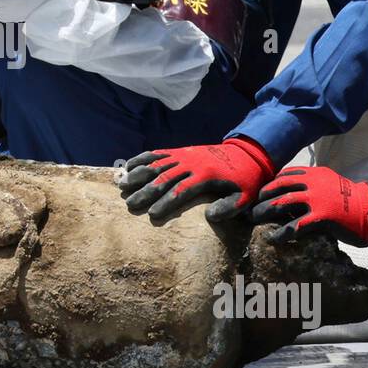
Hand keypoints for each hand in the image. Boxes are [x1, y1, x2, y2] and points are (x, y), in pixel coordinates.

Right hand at [120, 137, 274, 222]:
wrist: (245, 154)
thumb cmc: (244, 181)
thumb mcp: (244, 196)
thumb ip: (229, 208)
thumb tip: (209, 217)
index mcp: (206, 176)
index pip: (181, 190)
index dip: (166, 202)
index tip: (152, 214)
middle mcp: (191, 163)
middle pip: (164, 178)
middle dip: (145, 191)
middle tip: (130, 204)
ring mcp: (183, 155)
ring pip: (156, 164)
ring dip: (138, 175)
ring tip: (122, 186)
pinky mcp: (179, 151)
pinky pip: (157, 153)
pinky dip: (142, 159)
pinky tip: (128, 167)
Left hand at [252, 166, 367, 246]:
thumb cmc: (351, 200)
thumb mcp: (331, 183)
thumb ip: (313, 185)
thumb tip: (293, 194)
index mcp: (315, 174)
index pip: (285, 175)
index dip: (270, 184)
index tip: (261, 193)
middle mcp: (313, 183)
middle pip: (278, 187)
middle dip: (262, 197)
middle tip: (253, 208)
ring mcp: (317, 199)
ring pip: (282, 204)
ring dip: (265, 212)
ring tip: (256, 220)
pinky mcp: (321, 217)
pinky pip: (295, 225)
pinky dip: (281, 233)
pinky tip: (273, 238)